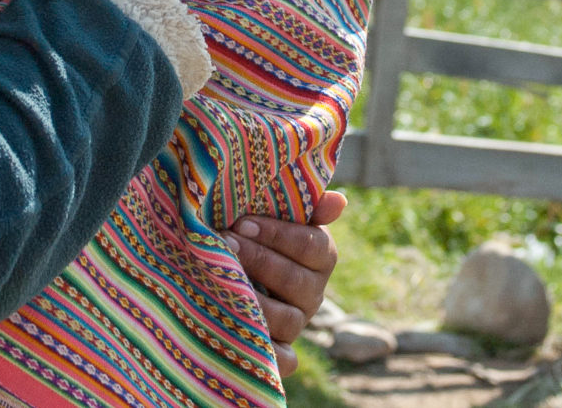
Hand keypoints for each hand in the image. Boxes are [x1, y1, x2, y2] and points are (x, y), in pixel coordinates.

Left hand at [226, 191, 346, 379]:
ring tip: (223, 281)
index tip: (241, 222)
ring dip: (255, 301)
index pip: (311, 245)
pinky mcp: (281, 352)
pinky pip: (283, 360)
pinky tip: (240, 332)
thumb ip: (303, 206)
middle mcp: (313, 293)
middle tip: (226, 244)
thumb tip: (338, 201)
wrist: (227, 275)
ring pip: (288, 320)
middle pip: (297, 281)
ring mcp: (297, 324)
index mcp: (320, 257)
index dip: (277, 234)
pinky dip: (266, 351)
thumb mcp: (272, 216)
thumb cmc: (251, 235)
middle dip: (259, 260)